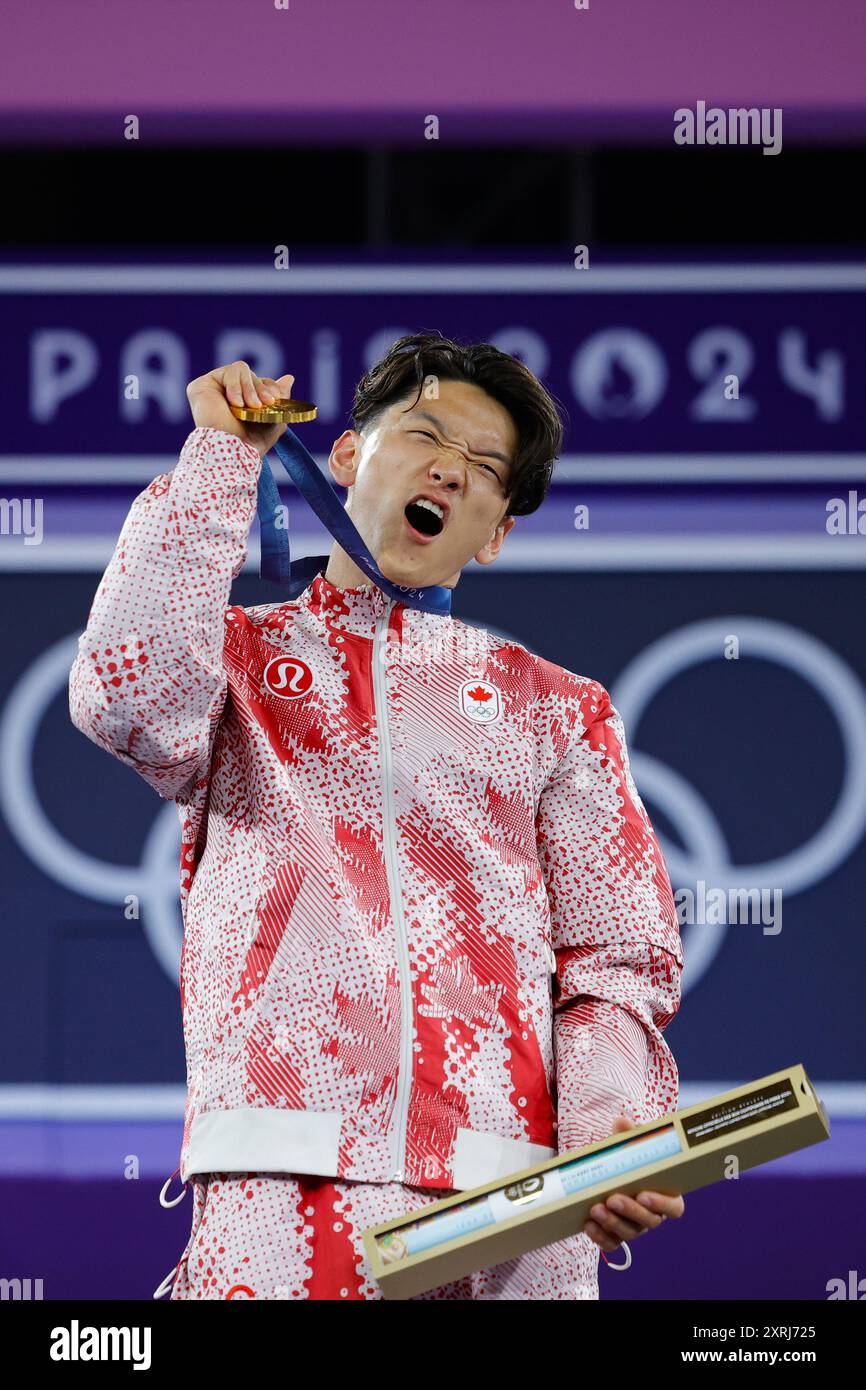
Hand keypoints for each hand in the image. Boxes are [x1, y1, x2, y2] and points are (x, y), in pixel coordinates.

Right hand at [186, 361, 295, 457]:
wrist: (233, 452)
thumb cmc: (251, 444)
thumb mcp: (274, 419)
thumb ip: (281, 399)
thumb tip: (289, 378)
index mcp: (241, 403)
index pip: (258, 382)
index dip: (268, 387)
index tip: (275, 400)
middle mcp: (225, 395)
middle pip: (250, 375)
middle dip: (261, 388)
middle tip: (264, 405)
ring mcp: (212, 390)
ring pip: (240, 369)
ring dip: (250, 388)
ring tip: (250, 407)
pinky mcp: (201, 386)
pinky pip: (228, 371)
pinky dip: (236, 386)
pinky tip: (235, 404)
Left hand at [583, 1111, 684, 1251]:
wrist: (611, 1173)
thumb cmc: (628, 1159)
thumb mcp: (630, 1145)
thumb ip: (629, 1135)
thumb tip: (621, 1122)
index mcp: (665, 1195)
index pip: (674, 1207)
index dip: (661, 1203)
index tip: (643, 1194)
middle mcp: (653, 1215)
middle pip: (649, 1221)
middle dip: (630, 1211)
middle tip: (612, 1198)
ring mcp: (636, 1228)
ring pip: (629, 1233)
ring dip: (612, 1222)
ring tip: (595, 1209)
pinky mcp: (617, 1235)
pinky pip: (612, 1242)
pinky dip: (600, 1237)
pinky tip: (588, 1225)